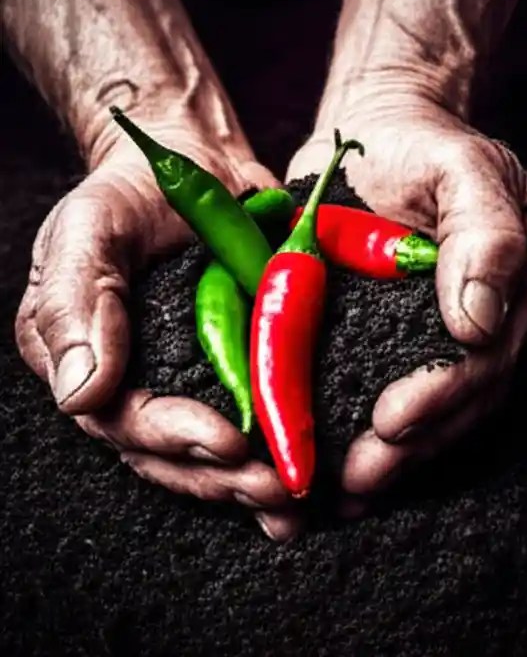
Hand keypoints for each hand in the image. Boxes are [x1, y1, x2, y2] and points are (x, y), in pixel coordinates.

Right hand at [14, 115, 302, 540]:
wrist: (196, 165)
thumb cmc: (130, 194)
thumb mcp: (89, 231)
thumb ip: (75, 304)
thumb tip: (81, 393)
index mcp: (87, 362)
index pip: (125, 421)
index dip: (175, 440)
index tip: (226, 443)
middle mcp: (137, 385)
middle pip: (174, 456)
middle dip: (224, 479)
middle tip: (275, 489)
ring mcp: (193, 384)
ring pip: (216, 457)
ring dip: (254, 484)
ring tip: (296, 501)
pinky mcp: (245, 373)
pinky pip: (261, 426)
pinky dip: (283, 456)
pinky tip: (309, 492)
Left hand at [286, 96, 526, 516]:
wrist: (380, 131)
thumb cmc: (423, 143)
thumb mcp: (463, 168)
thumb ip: (485, 235)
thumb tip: (478, 321)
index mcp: (523, 280)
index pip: (491, 353)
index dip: (444, 394)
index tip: (392, 420)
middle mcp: (496, 318)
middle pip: (466, 398)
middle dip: (413, 444)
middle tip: (358, 477)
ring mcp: (451, 336)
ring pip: (438, 413)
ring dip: (393, 457)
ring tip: (342, 492)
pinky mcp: (403, 343)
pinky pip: (398, 398)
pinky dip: (369, 436)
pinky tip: (332, 466)